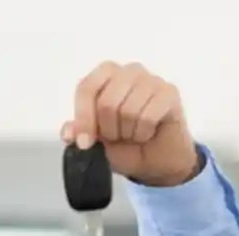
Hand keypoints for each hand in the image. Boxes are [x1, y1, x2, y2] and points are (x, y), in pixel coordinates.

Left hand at [62, 61, 200, 186]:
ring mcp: (151, 80)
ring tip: (132, 133)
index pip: (87, 87)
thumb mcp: (93, 143)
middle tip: (116, 136)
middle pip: (107, 102)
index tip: (84, 143)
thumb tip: (68, 131)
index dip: (83, 118)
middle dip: (108, 129)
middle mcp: (128, 72)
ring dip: (127, 132)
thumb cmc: (123, 145)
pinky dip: (143, 133)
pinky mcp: (169, 92)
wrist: (154, 161)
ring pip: (129, 110)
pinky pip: (148, 116)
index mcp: (105, 76)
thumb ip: (77, 132)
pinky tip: (147, 133)